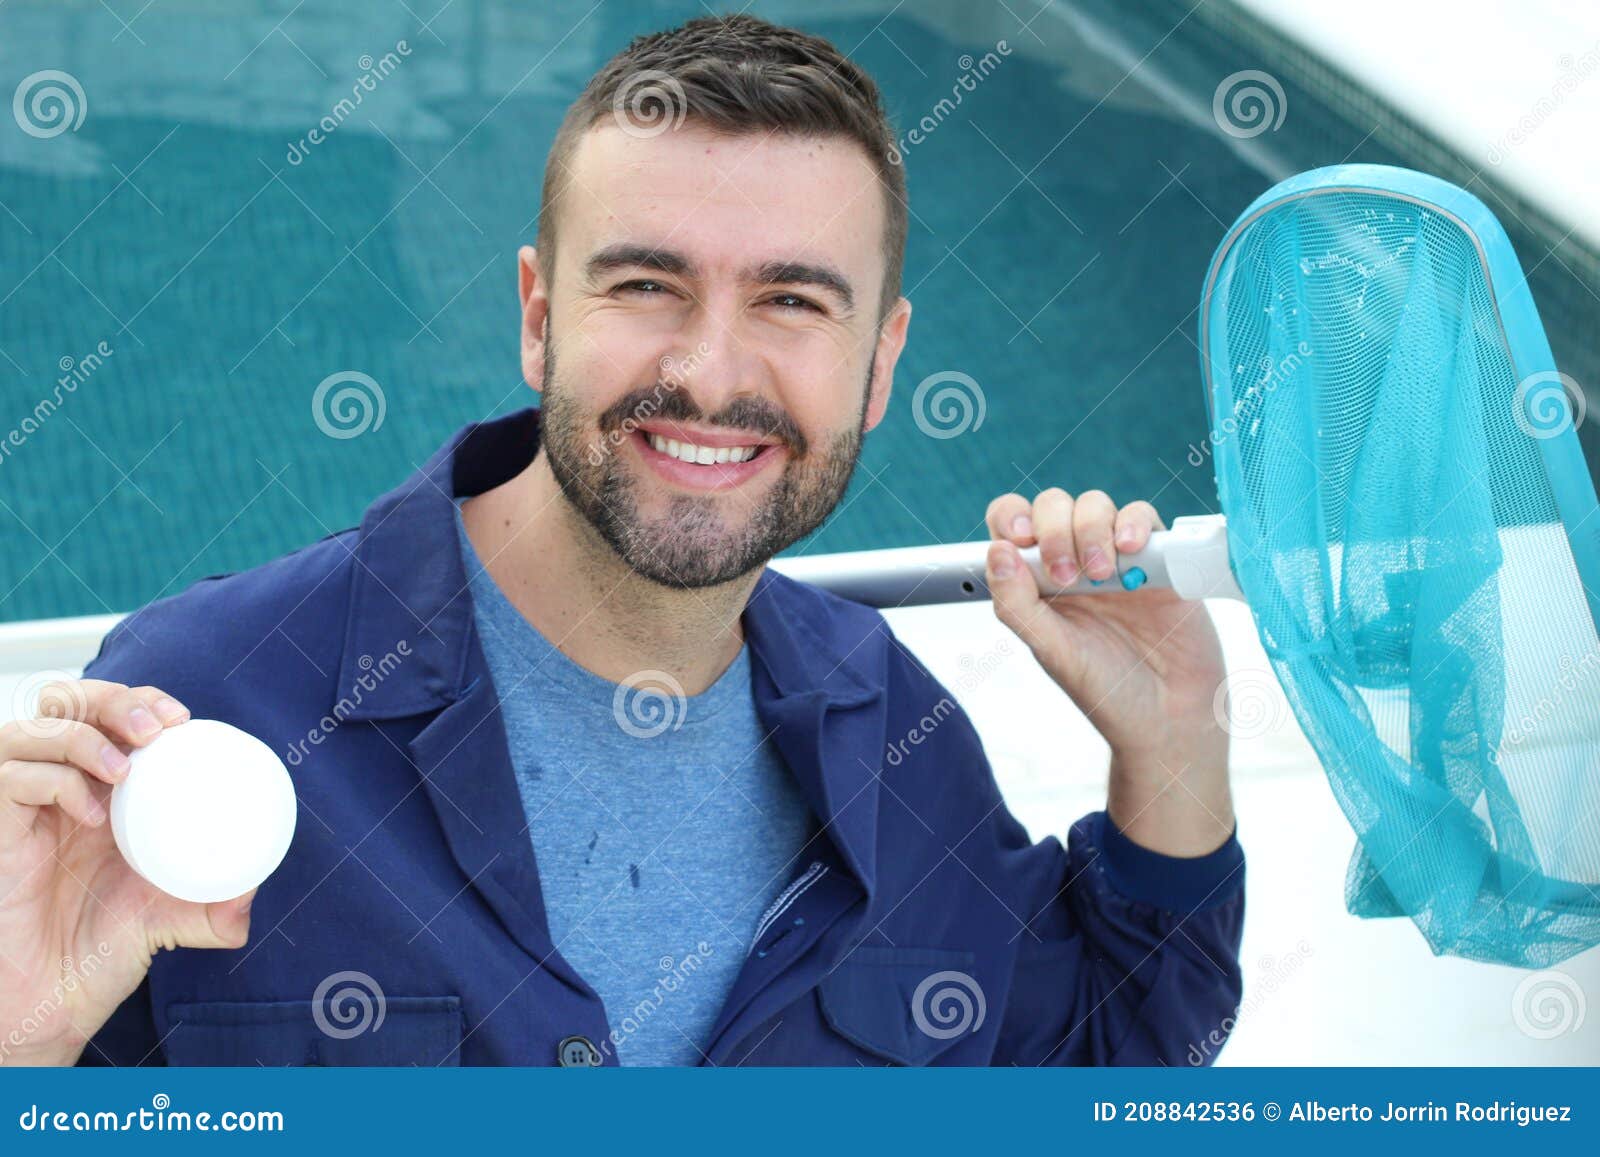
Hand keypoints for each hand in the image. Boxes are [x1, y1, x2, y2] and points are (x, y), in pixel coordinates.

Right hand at [0, 680, 253, 1065]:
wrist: (51, 1002)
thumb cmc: (104, 950)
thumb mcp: (174, 921)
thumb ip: (216, 910)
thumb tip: (250, 897)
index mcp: (101, 792)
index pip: (109, 713)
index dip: (141, 699)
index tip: (182, 719)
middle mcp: (59, 788)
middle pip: (67, 701)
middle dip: (112, 698)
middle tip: (154, 730)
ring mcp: (22, 808)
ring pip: (30, 727)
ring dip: (83, 734)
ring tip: (123, 769)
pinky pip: (11, 778)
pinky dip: (54, 780)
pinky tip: (90, 813)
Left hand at [984, 490, 1232, 853]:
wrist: (1170, 715)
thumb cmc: (1106, 688)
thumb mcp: (1052, 652)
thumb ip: (1018, 605)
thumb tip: (997, 551)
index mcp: (1037, 583)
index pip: (1012, 527)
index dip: (1011, 518)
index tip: (1020, 539)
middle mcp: (1073, 563)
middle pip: (1053, 507)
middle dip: (1054, 530)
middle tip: (1067, 576)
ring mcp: (1116, 558)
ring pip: (1095, 505)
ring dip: (1091, 529)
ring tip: (1102, 573)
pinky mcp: (1158, 559)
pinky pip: (1141, 518)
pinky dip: (1133, 524)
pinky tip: (1133, 550)